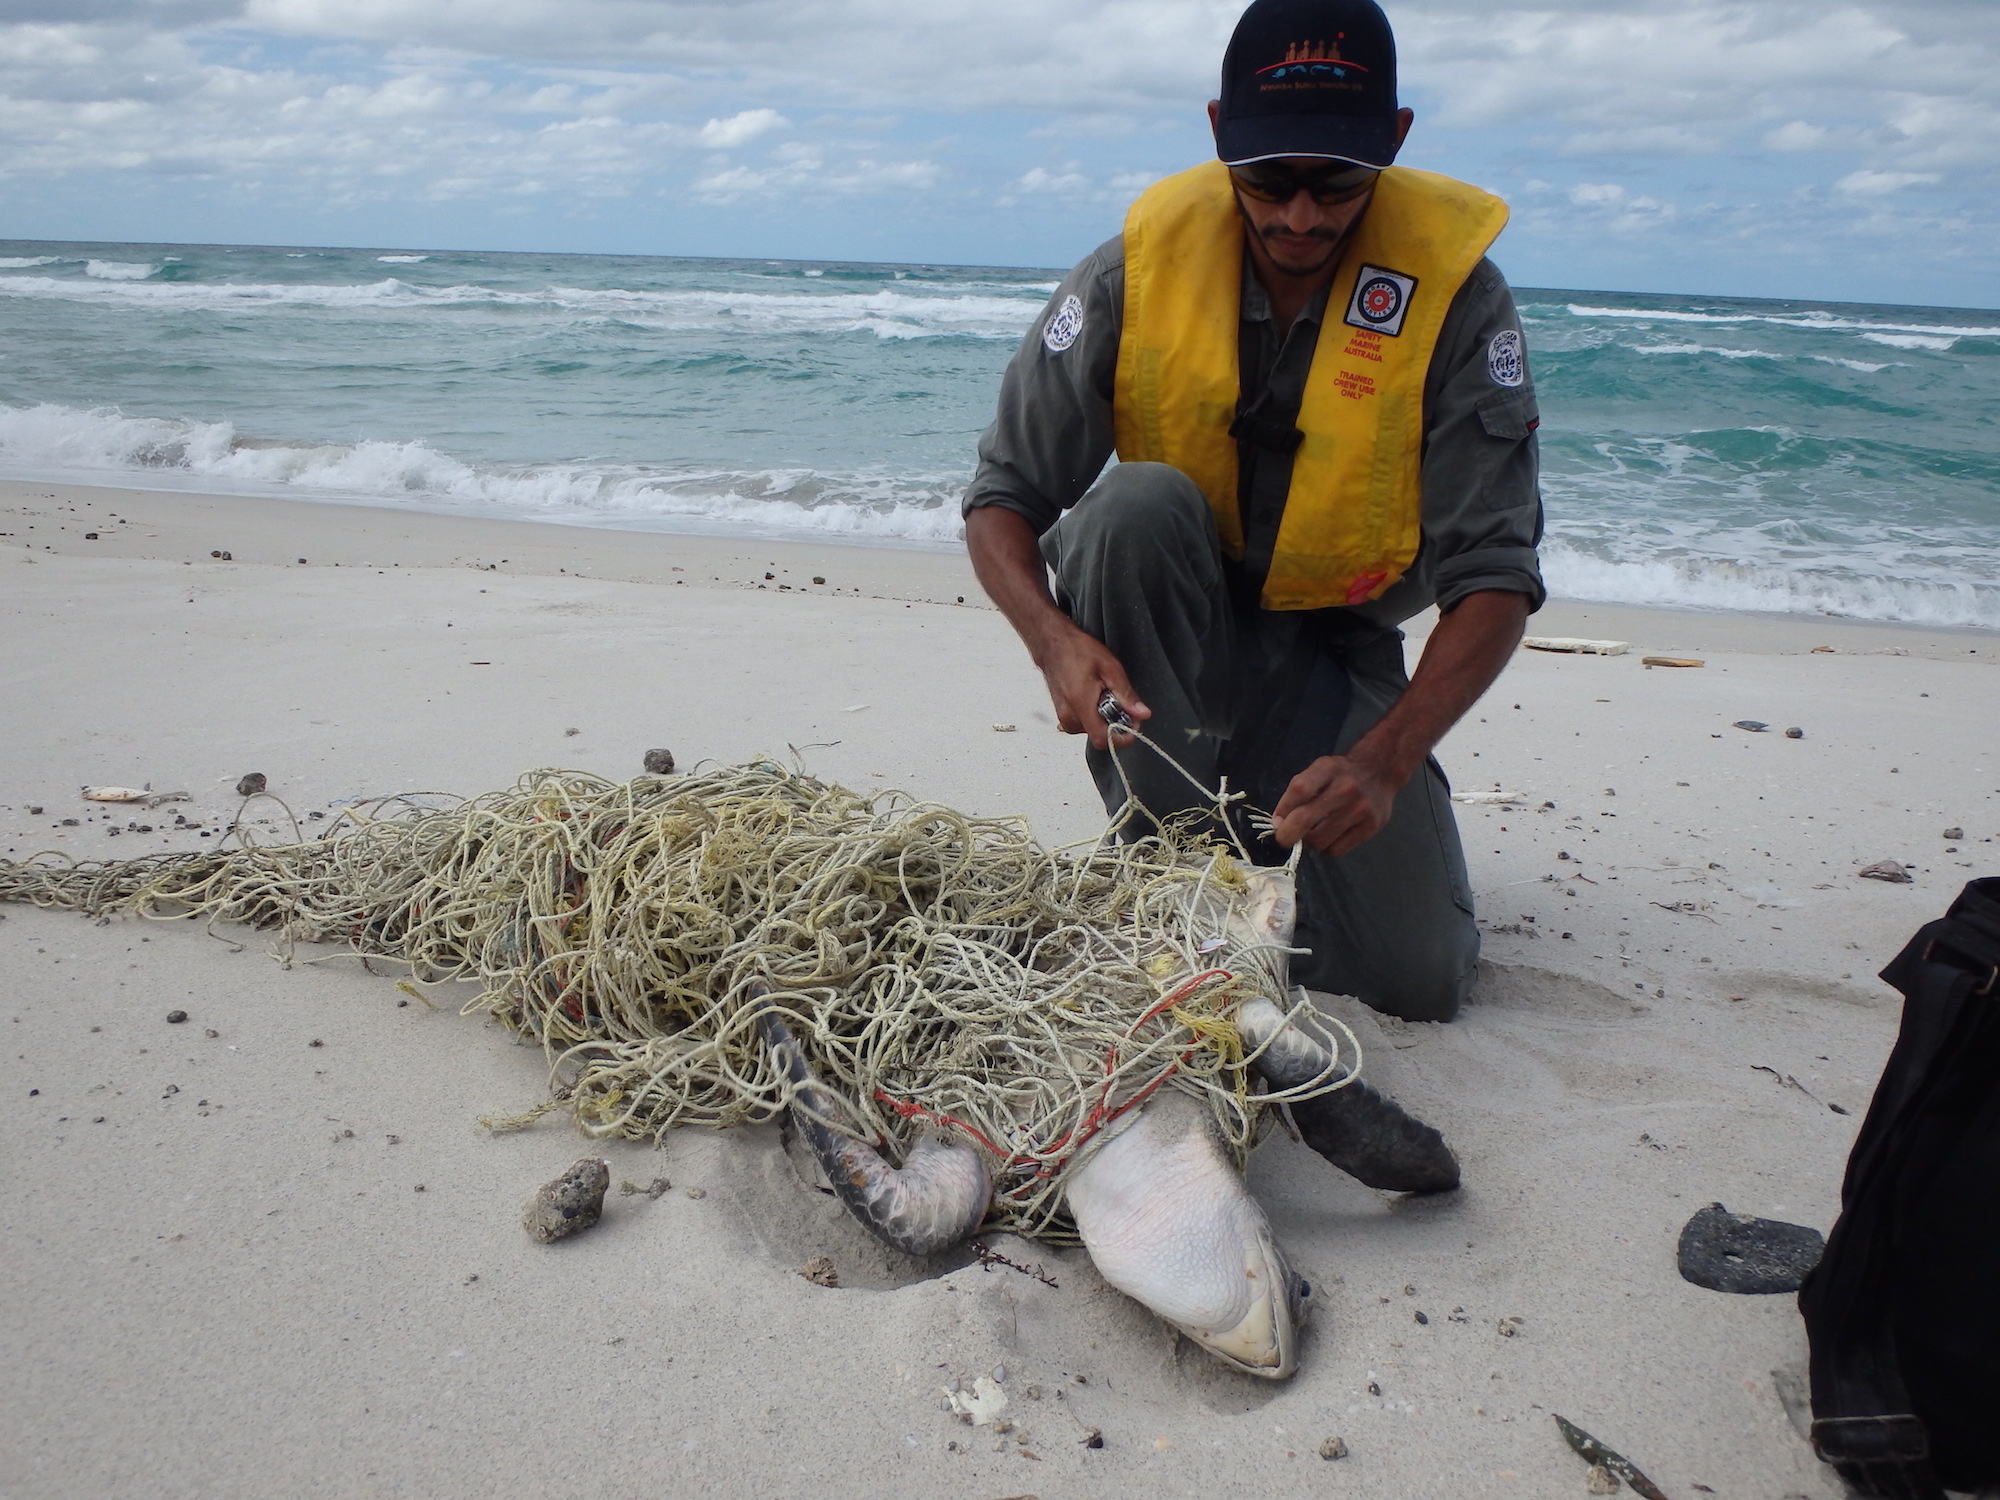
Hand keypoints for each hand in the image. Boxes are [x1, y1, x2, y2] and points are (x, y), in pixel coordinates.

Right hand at [1037, 624, 1149, 750]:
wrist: (1052, 644)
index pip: (1103, 739)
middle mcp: (1068, 715)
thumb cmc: (1077, 650)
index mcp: (1080, 704)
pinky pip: (1083, 723)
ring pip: (1092, 730)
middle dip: (1114, 722)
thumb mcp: (1110, 668)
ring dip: (1103, 717)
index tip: (1132, 723)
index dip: (1122, 737)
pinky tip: (1093, 696)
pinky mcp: (1061, 714)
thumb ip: (1126, 694)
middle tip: (1119, 701)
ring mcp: (1062, 716)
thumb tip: (1142, 713)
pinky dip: (1093, 714)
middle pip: (1099, 735)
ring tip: (1103, 694)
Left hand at [1270, 753, 1399, 855]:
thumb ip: (1299, 790)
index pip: (1299, 790)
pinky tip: (1327, 839)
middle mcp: (1346, 788)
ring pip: (1320, 841)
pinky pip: (1337, 850)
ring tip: (1311, 835)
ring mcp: (1360, 809)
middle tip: (1284, 839)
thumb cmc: (1342, 773)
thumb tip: (1278, 822)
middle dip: (1287, 835)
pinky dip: (1326, 848)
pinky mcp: (1371, 827)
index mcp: (1328, 769)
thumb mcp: (1320, 769)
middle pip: (1305, 818)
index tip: (1277, 822)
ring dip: (1308, 843)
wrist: (1380, 771)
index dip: (1283, 809)